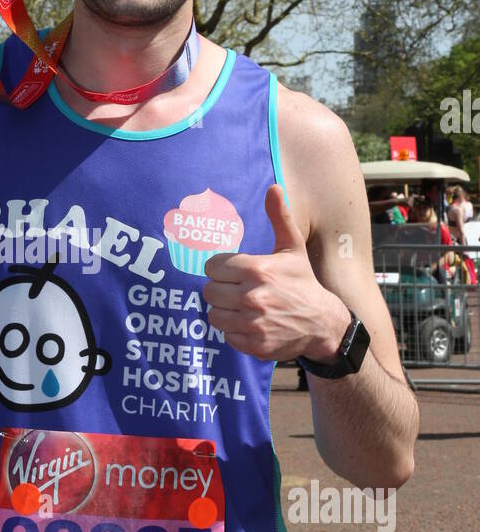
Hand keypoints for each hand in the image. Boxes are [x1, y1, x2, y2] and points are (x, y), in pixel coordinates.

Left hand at [202, 185, 349, 362]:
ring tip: (241, 306)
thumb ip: (279, 218)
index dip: (221, 269)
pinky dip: (234, 331)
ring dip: (224, 310)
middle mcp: (252, 297)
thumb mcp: (292, 248)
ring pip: (214, 314)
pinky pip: (226, 335)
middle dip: (221, 289)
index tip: (233, 272)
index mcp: (257, 269)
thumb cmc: (303, 282)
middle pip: (209, 291)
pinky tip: (250, 323)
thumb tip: (273, 187)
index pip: (212, 267)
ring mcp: (253, 323)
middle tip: (236, 290)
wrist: (323, 323)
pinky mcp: (254, 344)